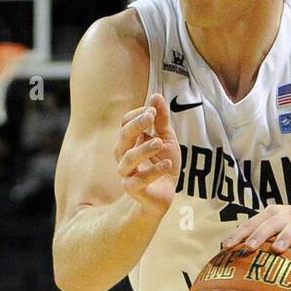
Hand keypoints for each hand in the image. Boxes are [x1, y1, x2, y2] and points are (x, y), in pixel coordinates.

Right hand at [115, 92, 178, 216]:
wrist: (165, 194)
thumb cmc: (162, 164)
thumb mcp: (166, 139)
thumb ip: (161, 120)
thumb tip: (156, 96)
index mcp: (130, 142)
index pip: (126, 123)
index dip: (137, 115)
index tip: (152, 110)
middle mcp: (124, 155)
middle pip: (123, 137)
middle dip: (135, 125)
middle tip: (150, 117)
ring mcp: (127, 173)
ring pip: (129, 159)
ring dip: (144, 149)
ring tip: (159, 142)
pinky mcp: (133, 189)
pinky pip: (139, 180)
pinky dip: (153, 172)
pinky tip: (167, 164)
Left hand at [221, 204, 290, 257]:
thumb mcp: (277, 227)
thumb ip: (258, 236)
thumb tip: (228, 253)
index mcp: (273, 215)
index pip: (252, 223)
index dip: (239, 234)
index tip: (225, 247)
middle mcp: (289, 215)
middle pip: (271, 223)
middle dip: (259, 234)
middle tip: (248, 248)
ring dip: (286, 237)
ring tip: (278, 249)